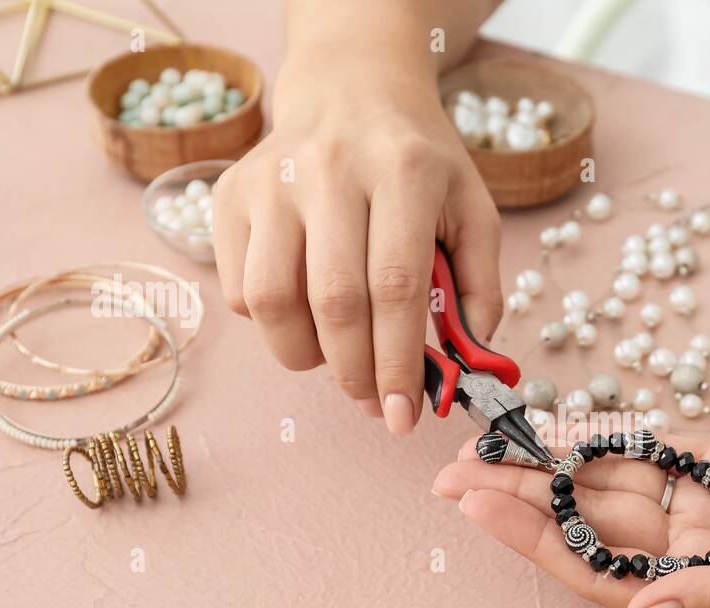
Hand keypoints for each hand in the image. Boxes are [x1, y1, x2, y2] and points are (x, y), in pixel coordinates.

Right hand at [212, 55, 502, 432]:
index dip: (398, 362)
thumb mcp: (472, 210)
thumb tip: (468, 364)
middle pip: (333, 300)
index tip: (404, 415)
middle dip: (356, 373)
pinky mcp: (229, 196)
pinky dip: (274, 326)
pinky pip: (239, 292)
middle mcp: (329, 168)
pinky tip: (308, 316)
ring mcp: (271, 180)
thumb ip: (480, 286)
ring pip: (271, 302)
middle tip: (376, 404)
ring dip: (307, 356)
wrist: (352, 90)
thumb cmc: (420, 164)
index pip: (395, 287)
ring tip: (340, 359)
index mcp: (403, 171)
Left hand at [431, 435, 709, 607]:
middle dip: (520, 497)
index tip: (473, 501)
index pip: (595, 570)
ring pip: (611, 486)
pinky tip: (558, 425)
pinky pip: (654, 450)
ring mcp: (707, 509)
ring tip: (486, 440)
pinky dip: (606, 436)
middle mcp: (692, 557)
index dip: (531, 539)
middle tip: (449, 465)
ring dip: (550, 466)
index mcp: (703, 597)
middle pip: (588, 525)